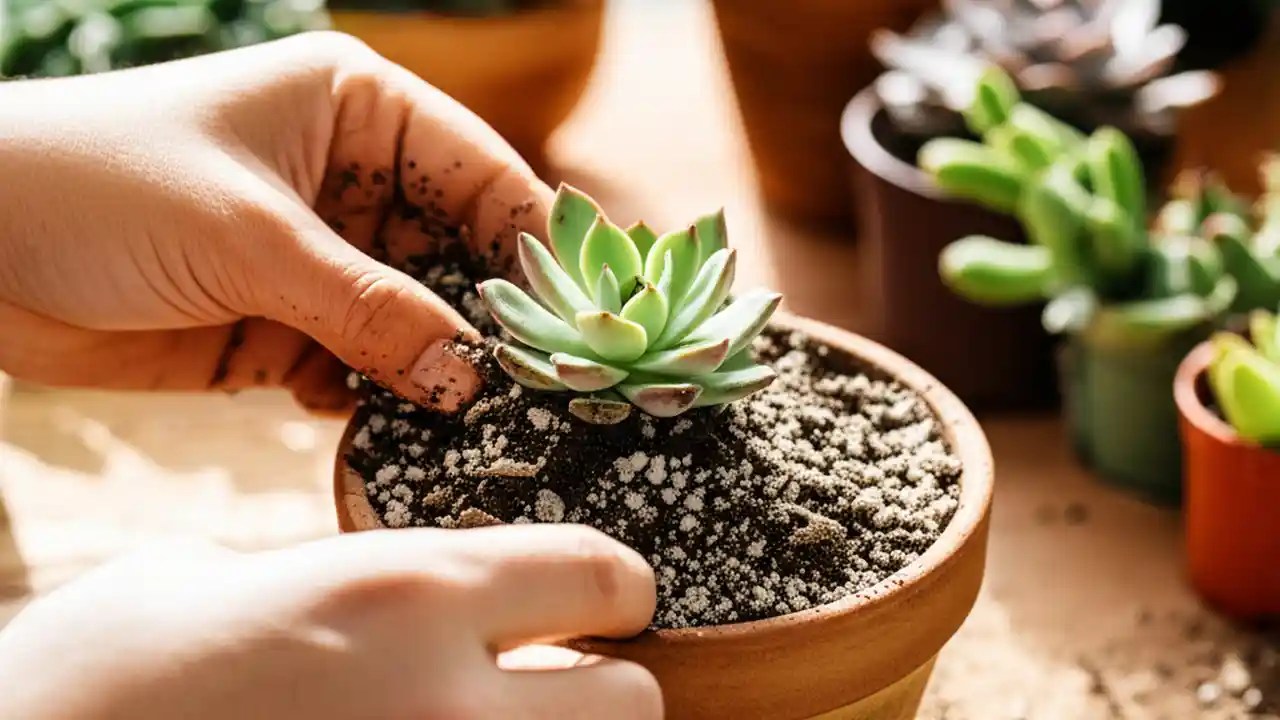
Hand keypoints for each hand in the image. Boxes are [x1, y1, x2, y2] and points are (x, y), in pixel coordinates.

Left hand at [0, 32, 551, 411]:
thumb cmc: (100, 187)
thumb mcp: (253, 238)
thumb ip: (370, 310)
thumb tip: (470, 377)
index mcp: (360, 112)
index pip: (483, 177)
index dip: (536, 249)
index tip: (583, 324)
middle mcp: (354, 181)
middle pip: (460, 257)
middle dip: (494, 324)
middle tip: (545, 396)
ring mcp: (322, 258)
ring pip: (416, 322)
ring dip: (441, 373)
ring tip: (488, 427)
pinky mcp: (285, 326)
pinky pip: (363, 369)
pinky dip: (383, 404)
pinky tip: (409, 437)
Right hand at [0, 526, 661, 718]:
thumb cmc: (96, 681)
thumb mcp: (224, 585)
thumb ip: (343, 583)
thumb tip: (407, 597)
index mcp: (404, 594)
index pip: (601, 571)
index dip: (612, 585)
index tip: (601, 599)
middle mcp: (446, 706)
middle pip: (632, 702)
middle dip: (597, 690)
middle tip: (537, 687)